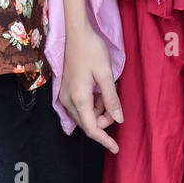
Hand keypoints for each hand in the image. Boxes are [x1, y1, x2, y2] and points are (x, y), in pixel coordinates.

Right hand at [59, 19, 122, 152]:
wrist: (76, 33)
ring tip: (108, 92)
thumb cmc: (92, 50)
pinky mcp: (66, 90)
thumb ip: (112, 99)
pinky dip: (92, 104)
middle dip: (104, 121)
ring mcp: (65, 95)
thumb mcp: (106, 74)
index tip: (116, 148)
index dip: (104, 140)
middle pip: (88, 123)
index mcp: (79, 98)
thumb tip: (118, 120)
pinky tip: (99, 90)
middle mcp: (68, 100)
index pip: (92, 128)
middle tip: (116, 106)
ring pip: (84, 115)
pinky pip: (80, 106)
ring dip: (98, 111)